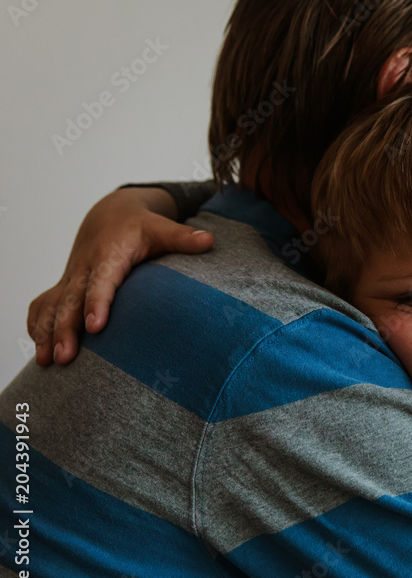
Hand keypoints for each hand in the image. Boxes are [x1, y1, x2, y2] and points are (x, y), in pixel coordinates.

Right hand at [27, 187, 214, 365]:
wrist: (111, 216)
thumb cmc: (140, 226)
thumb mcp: (161, 227)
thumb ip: (183, 237)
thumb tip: (209, 241)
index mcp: (109, 255)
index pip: (102, 281)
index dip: (96, 303)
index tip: (95, 327)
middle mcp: (84, 268)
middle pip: (70, 301)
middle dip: (65, 329)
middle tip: (65, 357)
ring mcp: (71, 278)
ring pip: (52, 306)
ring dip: (46, 333)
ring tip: (46, 362)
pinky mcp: (64, 286)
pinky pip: (43, 305)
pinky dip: (37, 324)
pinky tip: (40, 349)